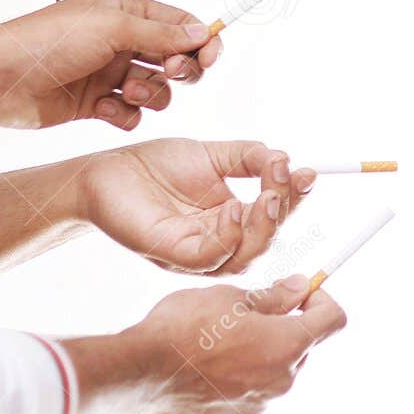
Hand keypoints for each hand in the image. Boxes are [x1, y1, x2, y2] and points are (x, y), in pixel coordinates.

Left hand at [0, 0, 220, 129]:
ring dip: (150, 95)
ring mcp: (109, 74)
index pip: (181, 24)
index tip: (210, 59)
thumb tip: (203, 33)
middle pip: (176, 59)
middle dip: (179, 71)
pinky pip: (133, 115)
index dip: (201, 42)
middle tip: (169, 74)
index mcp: (126, 12)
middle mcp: (121, 41)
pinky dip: (126, 116)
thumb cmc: (48, 42)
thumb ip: (161, 33)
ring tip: (125, 94)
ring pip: (158, 91)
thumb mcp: (112, 28)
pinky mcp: (97, 104)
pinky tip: (103, 111)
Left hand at [78, 139, 316, 274]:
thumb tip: (285, 159)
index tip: (308, 172)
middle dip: (284, 209)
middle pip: (266, 239)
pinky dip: (229, 235)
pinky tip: (232, 206)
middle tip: (285, 177)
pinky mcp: (172, 255)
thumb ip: (249, 158)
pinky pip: (212, 257)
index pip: (273, 215)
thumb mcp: (212, 156)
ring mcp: (197, 254)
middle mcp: (219, 243)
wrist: (104, 171)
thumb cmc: (154, 167)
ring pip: (246, 255)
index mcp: (232, 221)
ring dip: (264, 225)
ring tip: (267, 193)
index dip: (294, 196)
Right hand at [125, 276, 346, 413]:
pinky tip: (204, 366)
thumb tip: (301, 288)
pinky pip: (248, 392)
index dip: (321, 299)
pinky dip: (237, 376)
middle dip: (285, 325)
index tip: (300, 291)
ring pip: (274, 370)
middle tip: (249, 310)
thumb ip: (274, 296)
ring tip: (218, 339)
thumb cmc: (184, 327)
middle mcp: (282, 381)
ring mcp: (259, 404)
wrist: (139, 373)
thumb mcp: (231, 297)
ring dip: (259, 352)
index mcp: (289, 345)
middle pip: (303, 346)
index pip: (334, 320)